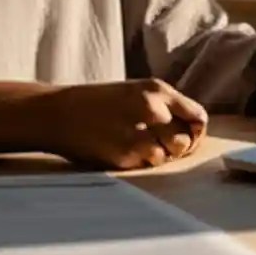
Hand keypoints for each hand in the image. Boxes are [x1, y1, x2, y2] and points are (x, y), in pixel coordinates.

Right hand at [42, 79, 208, 168]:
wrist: (58, 113)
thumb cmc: (100, 101)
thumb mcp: (136, 91)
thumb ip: (166, 105)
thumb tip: (194, 128)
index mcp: (156, 90)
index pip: (197, 115)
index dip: (196, 129)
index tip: (189, 135)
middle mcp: (151, 109)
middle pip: (185, 139)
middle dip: (177, 145)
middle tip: (161, 142)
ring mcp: (138, 133)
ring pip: (167, 155)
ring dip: (157, 154)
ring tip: (137, 143)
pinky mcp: (123, 156)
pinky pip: (146, 165)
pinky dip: (140, 161)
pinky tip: (123, 149)